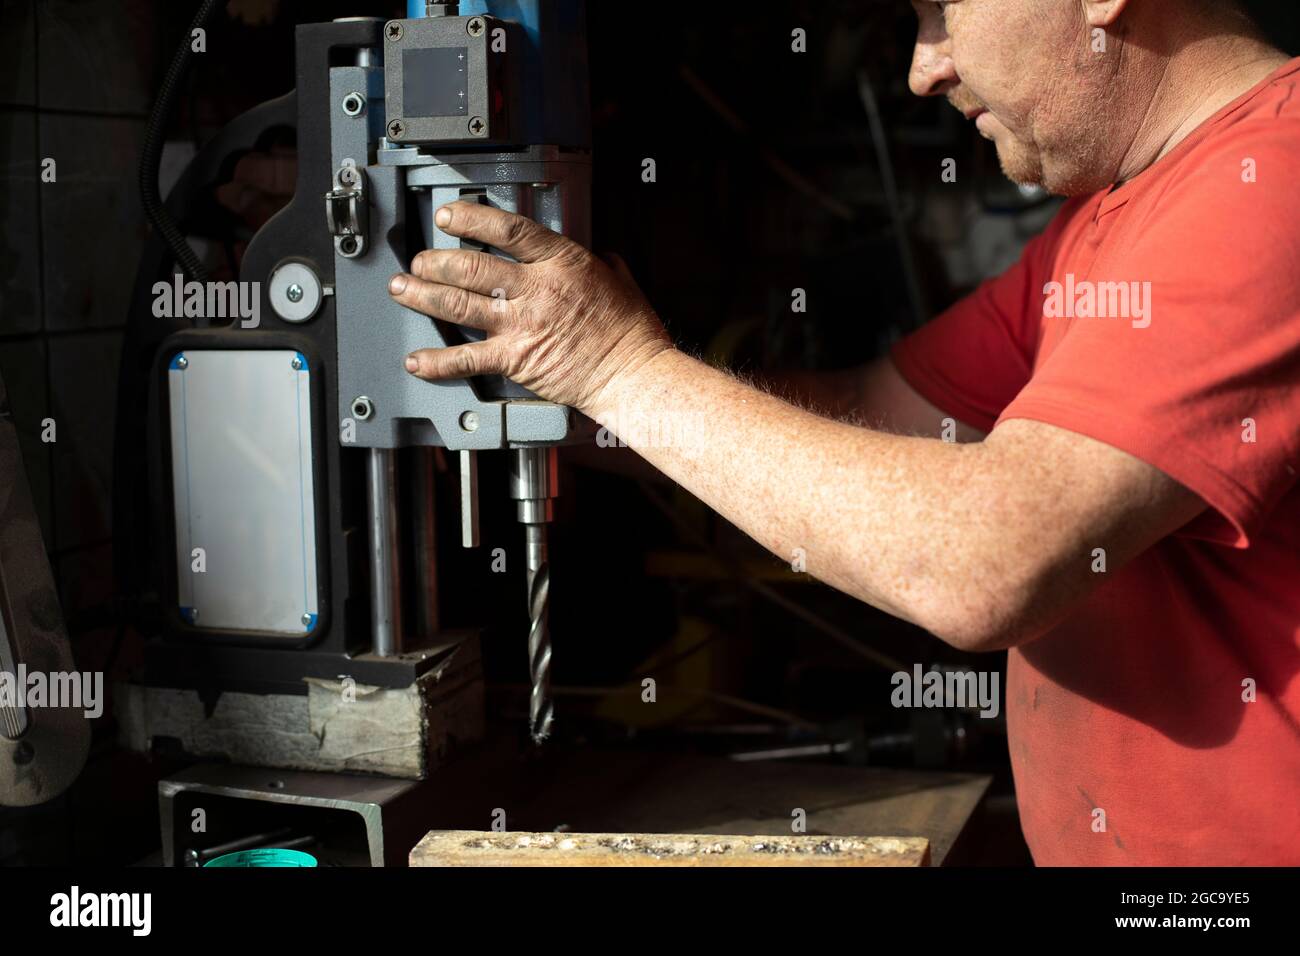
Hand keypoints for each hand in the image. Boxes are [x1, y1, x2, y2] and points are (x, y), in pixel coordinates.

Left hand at [387, 202, 673, 416]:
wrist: (631, 374)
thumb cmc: (631, 333)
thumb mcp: (621, 279)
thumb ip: (602, 264)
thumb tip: (601, 256)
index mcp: (561, 262)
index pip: (506, 229)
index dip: (470, 218)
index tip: (448, 215)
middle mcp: (536, 288)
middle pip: (471, 265)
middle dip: (436, 261)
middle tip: (419, 261)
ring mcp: (522, 324)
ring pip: (460, 304)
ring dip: (424, 296)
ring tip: (403, 290)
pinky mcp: (515, 359)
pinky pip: (466, 359)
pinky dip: (437, 361)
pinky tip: (416, 360)